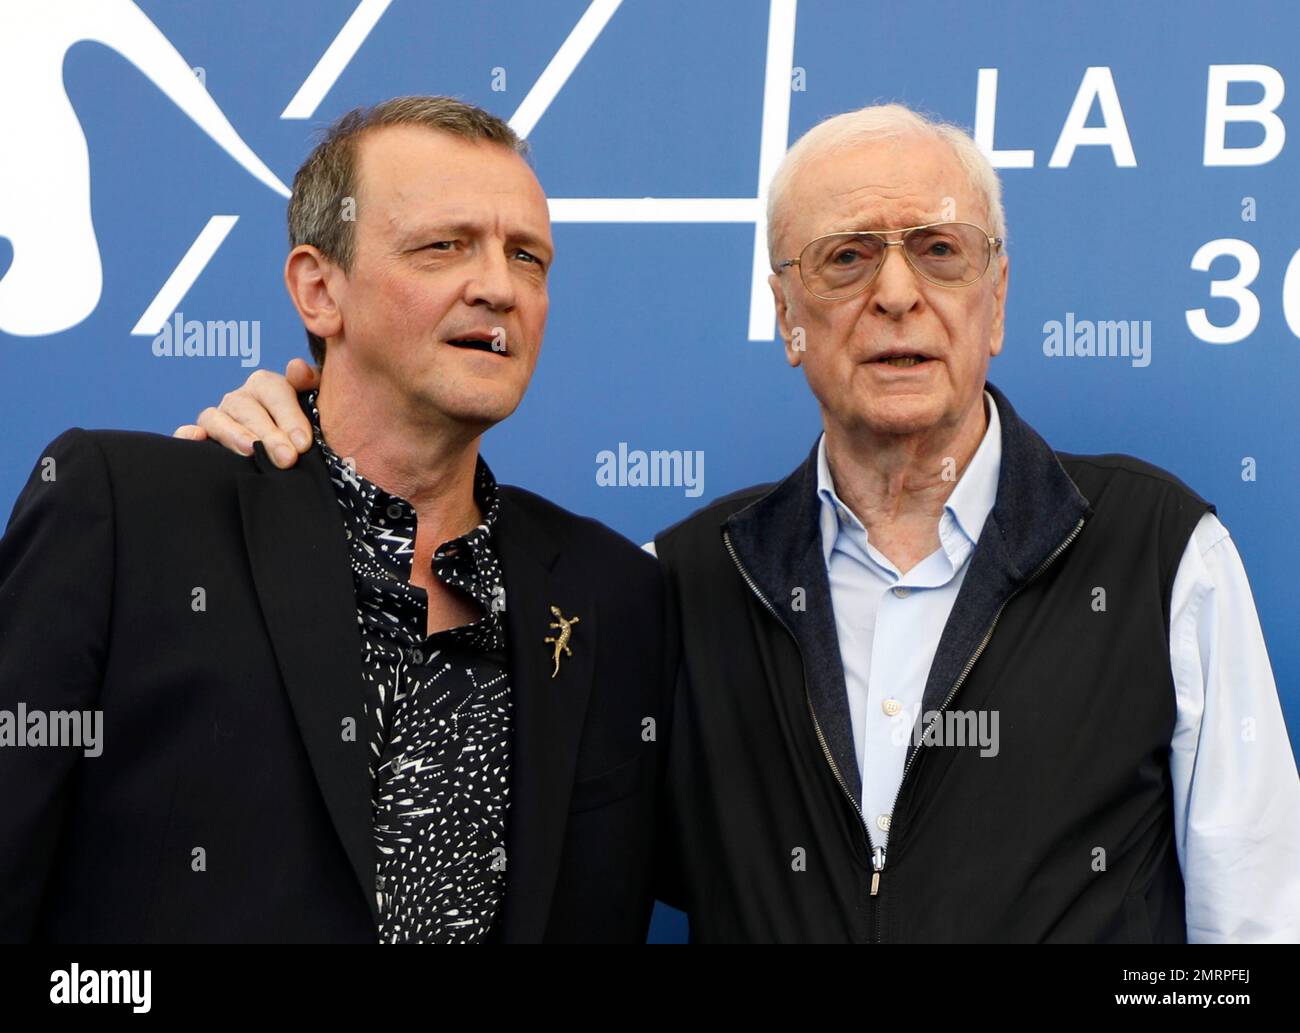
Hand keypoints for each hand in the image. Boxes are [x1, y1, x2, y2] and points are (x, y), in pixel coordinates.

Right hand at [173, 358, 318, 468]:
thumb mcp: (316, 405)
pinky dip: (188, 435)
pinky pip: (187, 433)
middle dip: (269, 434)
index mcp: (267, 386)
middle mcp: (239, 399)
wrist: (291, 457)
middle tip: (287, 458)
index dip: (289, 416)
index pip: (274, 391)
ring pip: (216, 418)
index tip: (303, 443)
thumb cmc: (305, 430)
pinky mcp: (202, 439)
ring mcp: (218, 418)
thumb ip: (311, 383)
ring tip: (251, 451)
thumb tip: (296, 368)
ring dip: (233, 434)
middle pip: (247, 409)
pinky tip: (197, 438)